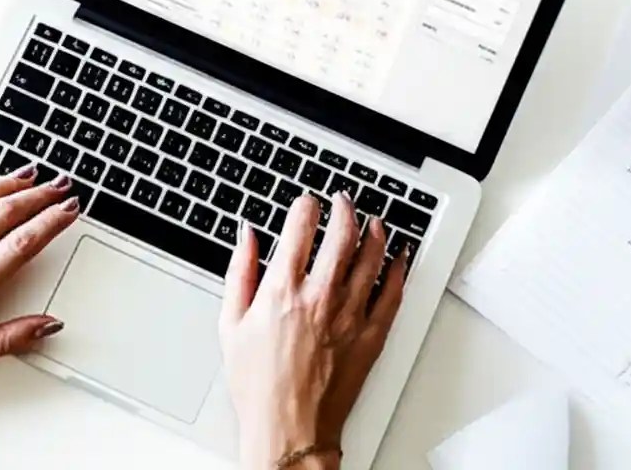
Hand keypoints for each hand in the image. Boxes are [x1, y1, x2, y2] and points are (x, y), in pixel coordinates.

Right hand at [219, 192, 407, 468]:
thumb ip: (240, 272)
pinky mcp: (370, 337)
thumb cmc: (257, 384)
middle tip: (344, 200)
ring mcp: (349, 316)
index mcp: (282, 290)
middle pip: (342, 235)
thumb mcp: (231, 324)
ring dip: (375, 233)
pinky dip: (399, 271)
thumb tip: (246, 235)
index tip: (307, 202)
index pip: (300, 228)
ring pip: (371, 259)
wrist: (288, 429)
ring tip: (374, 221)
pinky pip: (393, 295)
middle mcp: (319, 297)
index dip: (306, 206)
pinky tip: (400, 259)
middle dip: (344, 209)